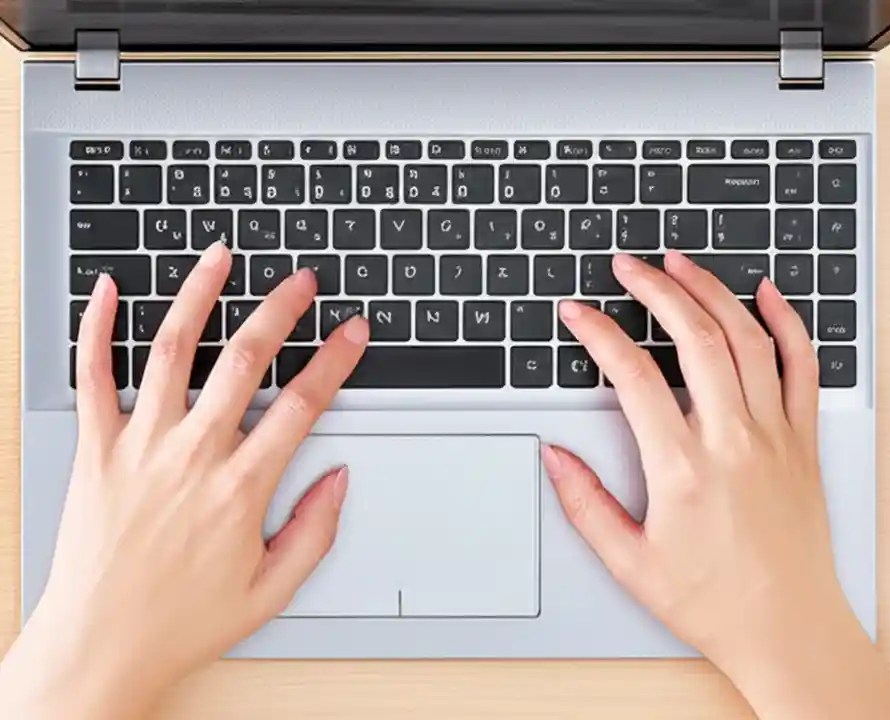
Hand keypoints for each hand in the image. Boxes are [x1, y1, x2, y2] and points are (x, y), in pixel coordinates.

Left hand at [0, 243, 368, 719]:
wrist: (98, 645)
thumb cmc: (181, 622)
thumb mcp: (271, 589)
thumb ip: (315, 530)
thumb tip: (339, 478)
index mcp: (240, 488)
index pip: (302, 404)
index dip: (335, 359)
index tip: (352, 331)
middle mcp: (191, 456)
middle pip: (244, 361)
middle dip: (280, 311)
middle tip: (301, 281)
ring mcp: (138, 446)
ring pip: (171, 350)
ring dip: (199, 296)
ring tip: (221, 258)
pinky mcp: (95, 450)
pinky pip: (92, 376)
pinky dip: (97, 328)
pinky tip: (109, 291)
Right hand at [545, 252, 889, 719]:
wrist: (788, 627)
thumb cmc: (714, 602)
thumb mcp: (631, 562)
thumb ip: (586, 503)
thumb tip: (554, 455)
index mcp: (683, 468)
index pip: (632, 376)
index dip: (598, 333)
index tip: (577, 313)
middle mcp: (734, 440)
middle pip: (695, 337)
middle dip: (655, 288)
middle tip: (627, 265)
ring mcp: (775, 435)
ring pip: (748, 339)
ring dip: (712, 291)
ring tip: (681, 264)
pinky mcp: (804, 440)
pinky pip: (802, 366)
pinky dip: (787, 322)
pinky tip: (767, 294)